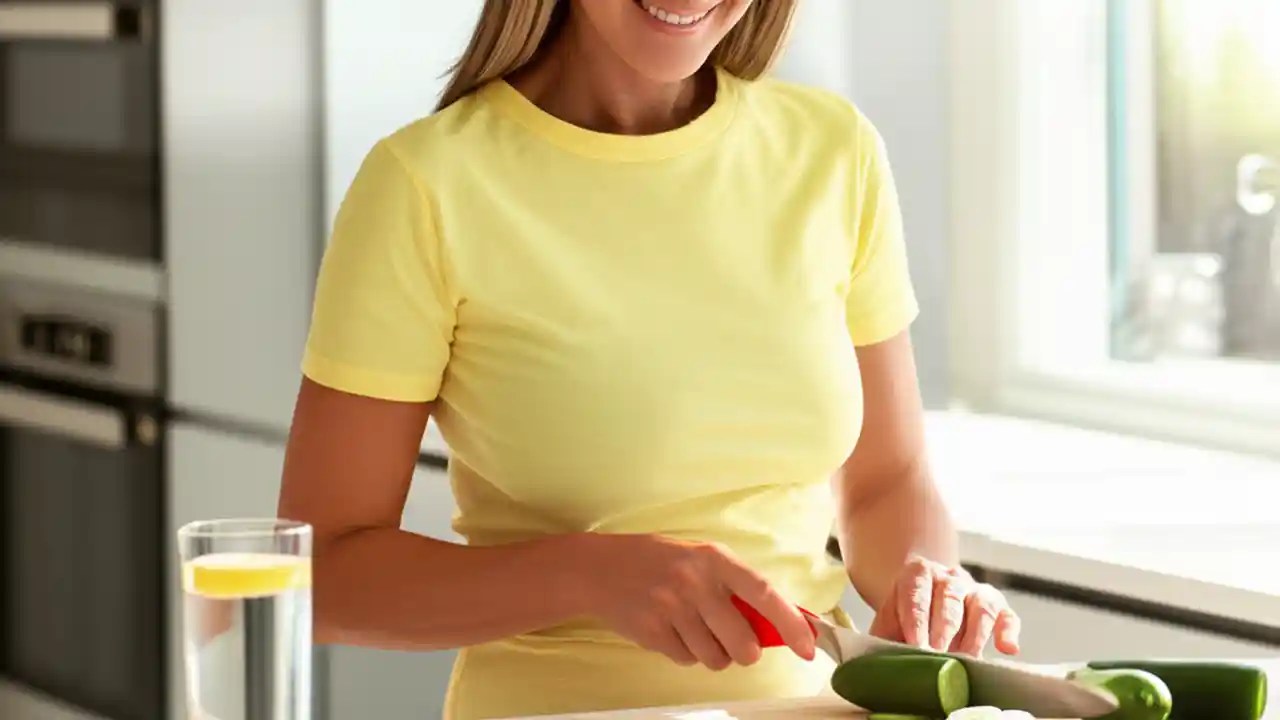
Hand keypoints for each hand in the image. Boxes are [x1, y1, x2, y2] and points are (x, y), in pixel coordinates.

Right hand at [574, 533, 815, 669]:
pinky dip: (684, 652)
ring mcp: (672, 609)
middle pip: (743, 644)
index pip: (763, 593)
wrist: (598, 568)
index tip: (808, 646)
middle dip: (744, 651)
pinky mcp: (653, 633)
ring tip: (693, 628)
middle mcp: (695, 583)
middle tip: (734, 641)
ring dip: (712, 652)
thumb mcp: (698, 557)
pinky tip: (670, 628)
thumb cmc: (657, 560)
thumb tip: (773, 624)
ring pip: (715, 658)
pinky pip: (686, 660)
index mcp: (714, 558)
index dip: (791, 623)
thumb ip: (732, 586)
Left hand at [868, 555, 1020, 656]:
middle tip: (939, 656)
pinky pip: (1008, 615)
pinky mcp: (999, 606)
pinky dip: (1009, 631)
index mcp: (918, 573)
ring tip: (967, 661)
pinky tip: (1007, 649)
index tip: (917, 645)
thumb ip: (883, 639)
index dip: (917, 619)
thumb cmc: (903, 619)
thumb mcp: (887, 624)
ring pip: (982, 605)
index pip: (917, 592)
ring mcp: (976, 589)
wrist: (924, 602)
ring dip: (975, 635)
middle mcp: (949, 577)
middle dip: (944, 629)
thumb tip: (880, 667)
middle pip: (950, 598)